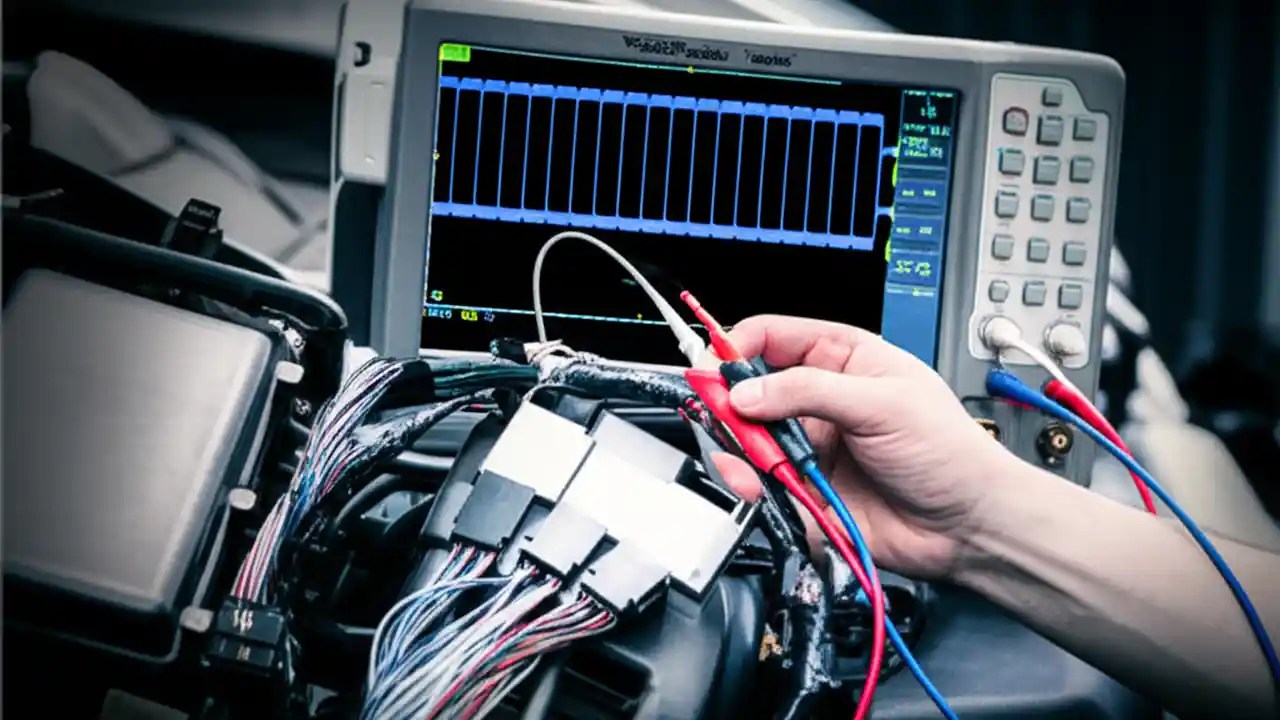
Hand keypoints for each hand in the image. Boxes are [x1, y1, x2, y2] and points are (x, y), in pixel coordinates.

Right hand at [709, 315, 1022, 579]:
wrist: (968, 526)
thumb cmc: (949, 453)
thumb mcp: (882, 403)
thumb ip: (808, 391)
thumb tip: (748, 391)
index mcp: (844, 360)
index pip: (774, 337)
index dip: (738, 345)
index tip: (715, 363)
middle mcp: (822, 401)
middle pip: (752, 389)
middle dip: (729, 400)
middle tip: (717, 410)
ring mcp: (812, 445)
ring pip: (751, 438)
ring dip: (738, 444)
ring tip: (742, 451)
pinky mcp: (806, 489)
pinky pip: (762, 482)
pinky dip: (748, 482)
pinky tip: (751, 480)